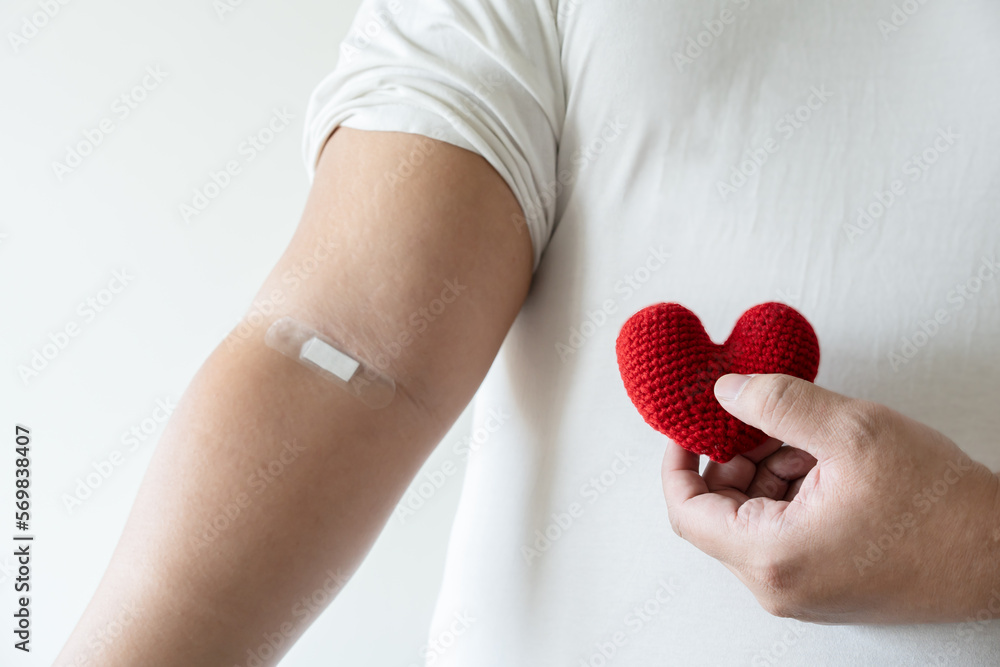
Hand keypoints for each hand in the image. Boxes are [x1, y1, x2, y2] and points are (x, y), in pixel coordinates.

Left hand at [661, 373, 999, 623]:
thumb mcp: (851, 431)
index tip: (685, 424)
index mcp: (772, 557)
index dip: (677, 460)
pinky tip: (828, 466)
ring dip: (768, 471)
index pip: (686, 510)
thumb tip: (725, 392)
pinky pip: (783, 533)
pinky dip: (791, 492)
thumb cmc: (941, 504)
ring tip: (813, 443)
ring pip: (753, 519)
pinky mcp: (825, 584)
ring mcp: (802, 590)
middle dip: (735, 458)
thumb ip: (776, 403)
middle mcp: (778, 586)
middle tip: (765, 420)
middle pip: (719, 512)